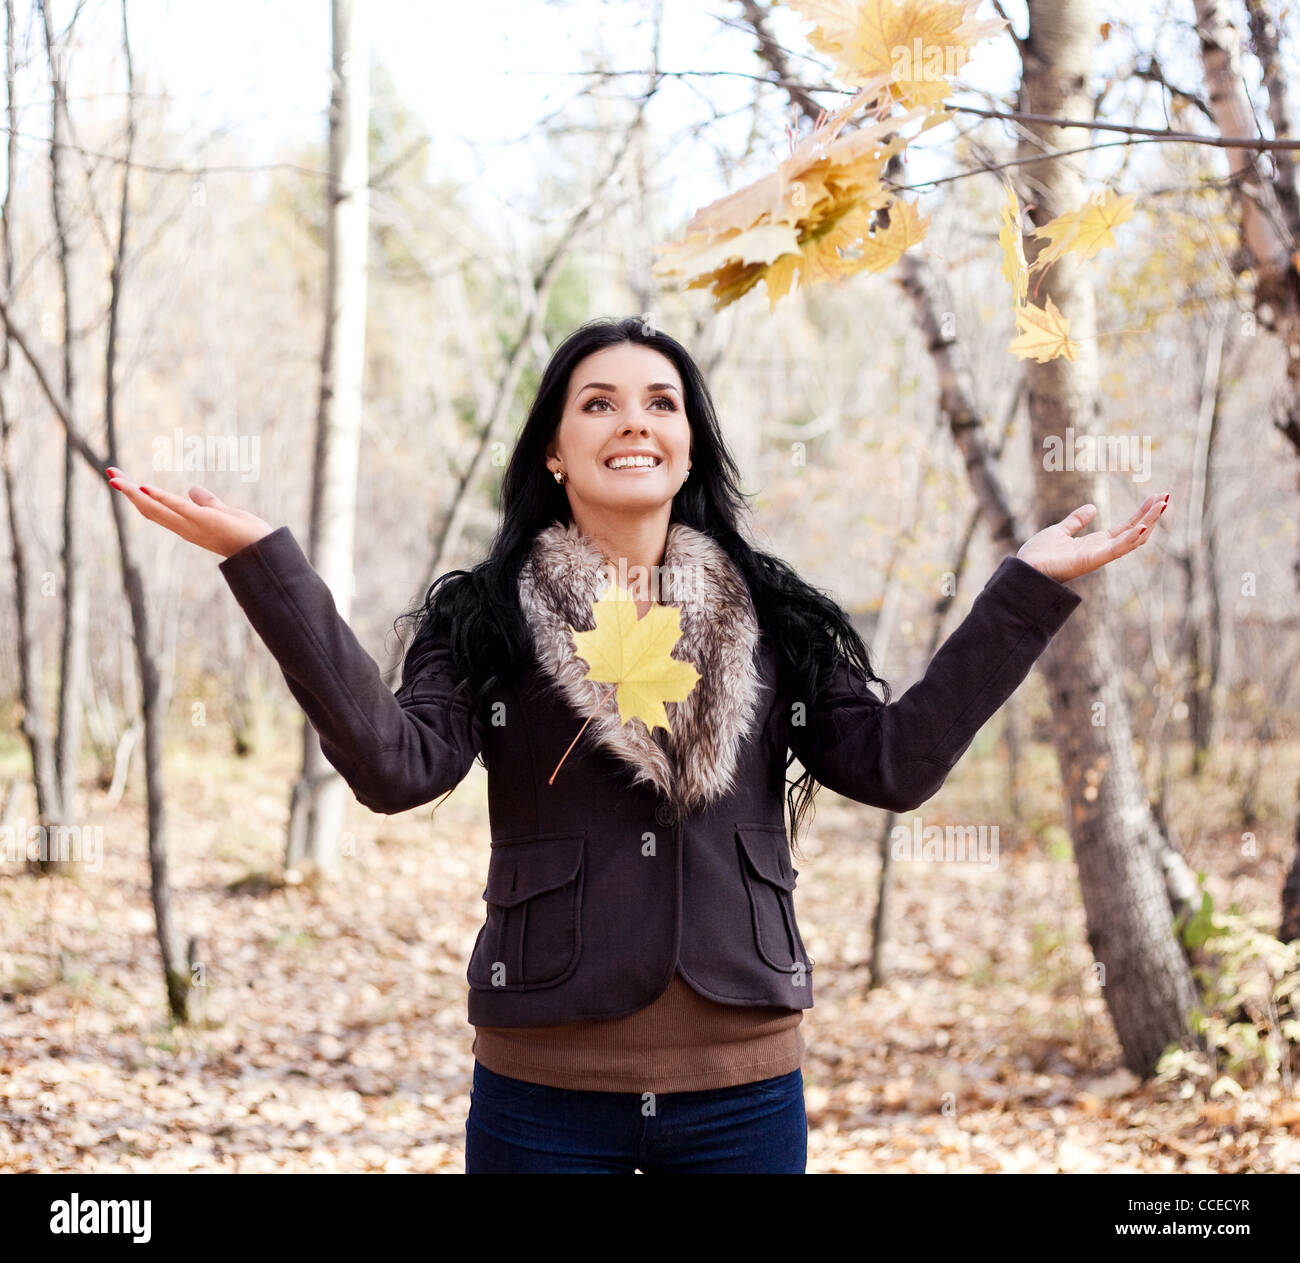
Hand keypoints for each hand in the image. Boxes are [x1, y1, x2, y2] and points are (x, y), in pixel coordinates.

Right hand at [105, 467, 273, 557]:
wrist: (265, 552)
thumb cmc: (248, 535)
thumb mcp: (224, 513)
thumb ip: (208, 502)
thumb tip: (192, 490)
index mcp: (188, 527)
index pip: (158, 510)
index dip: (139, 496)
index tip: (122, 480)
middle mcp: (185, 529)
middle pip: (150, 510)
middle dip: (128, 492)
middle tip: (110, 473)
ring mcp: (193, 527)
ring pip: (156, 510)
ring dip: (134, 493)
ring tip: (115, 477)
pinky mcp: (204, 522)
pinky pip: (178, 509)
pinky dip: (160, 499)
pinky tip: (144, 488)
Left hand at [1016, 491, 1169, 583]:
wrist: (1025, 569)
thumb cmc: (1039, 554)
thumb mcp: (1061, 531)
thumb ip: (1076, 521)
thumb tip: (1093, 508)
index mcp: (1096, 543)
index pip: (1127, 527)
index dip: (1142, 513)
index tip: (1157, 497)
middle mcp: (1102, 550)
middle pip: (1135, 531)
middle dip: (1151, 515)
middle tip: (1166, 497)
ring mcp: (1099, 556)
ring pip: (1132, 539)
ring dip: (1149, 522)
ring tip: (1162, 505)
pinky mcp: (1092, 560)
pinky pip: (1116, 549)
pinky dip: (1131, 539)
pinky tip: (1143, 526)